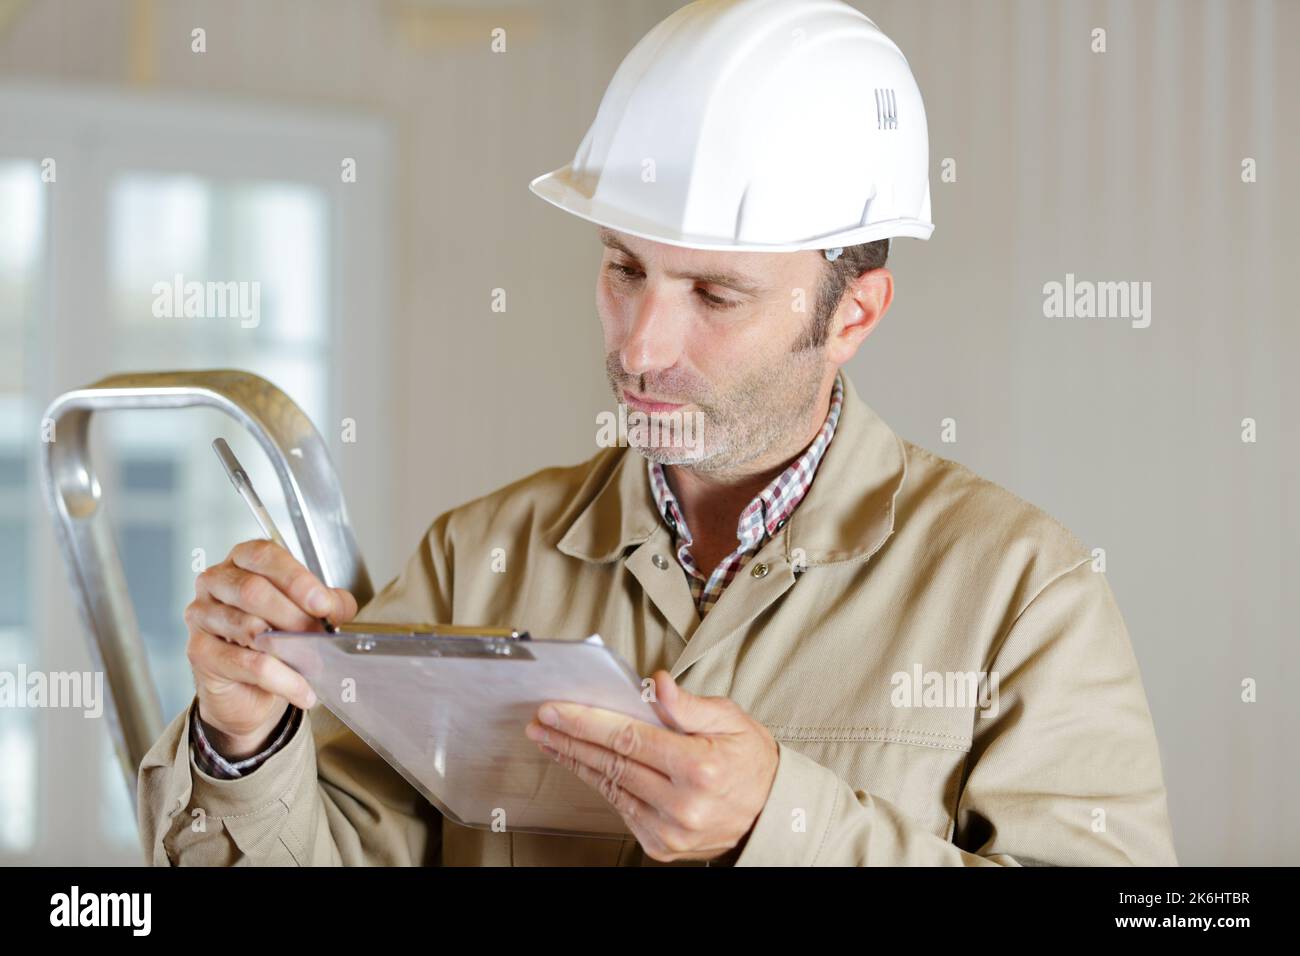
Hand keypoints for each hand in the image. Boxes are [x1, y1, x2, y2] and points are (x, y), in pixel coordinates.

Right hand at [184, 539, 357, 758]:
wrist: (250, 689)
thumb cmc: (274, 637)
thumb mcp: (307, 612)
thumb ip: (326, 603)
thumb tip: (336, 606)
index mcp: (243, 560)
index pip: (265, 556)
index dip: (296, 579)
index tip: (323, 604)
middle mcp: (216, 581)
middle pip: (252, 590)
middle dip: (294, 616)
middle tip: (319, 637)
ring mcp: (201, 614)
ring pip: (248, 627)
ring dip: (289, 648)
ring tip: (314, 663)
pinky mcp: (199, 651)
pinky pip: (246, 664)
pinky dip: (281, 679)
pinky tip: (301, 690)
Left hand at [525, 670, 778, 861]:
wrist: (772, 813)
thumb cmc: (750, 760)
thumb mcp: (729, 719)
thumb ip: (688, 704)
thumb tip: (656, 682)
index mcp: (699, 768)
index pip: (629, 739)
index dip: (587, 722)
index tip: (556, 709)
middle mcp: (683, 804)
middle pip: (612, 763)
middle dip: (570, 739)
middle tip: (541, 722)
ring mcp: (670, 830)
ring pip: (610, 788)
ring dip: (577, 761)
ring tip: (552, 740)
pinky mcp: (661, 845)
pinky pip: (621, 808)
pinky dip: (601, 784)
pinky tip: (583, 765)